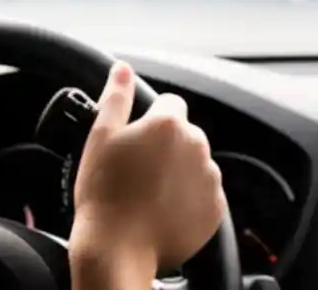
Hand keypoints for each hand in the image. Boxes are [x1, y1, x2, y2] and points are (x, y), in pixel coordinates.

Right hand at [69, 62, 225, 286]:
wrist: (117, 249)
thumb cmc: (103, 193)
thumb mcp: (101, 137)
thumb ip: (116, 97)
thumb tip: (122, 68)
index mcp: (169, 124)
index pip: (170, 104)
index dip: (151, 120)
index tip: (136, 141)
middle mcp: (197, 145)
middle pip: (185, 134)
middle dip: (167, 146)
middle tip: (138, 171)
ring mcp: (210, 178)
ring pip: (195, 164)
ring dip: (179, 172)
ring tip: (149, 194)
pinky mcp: (216, 208)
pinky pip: (204, 193)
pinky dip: (189, 198)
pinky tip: (163, 210)